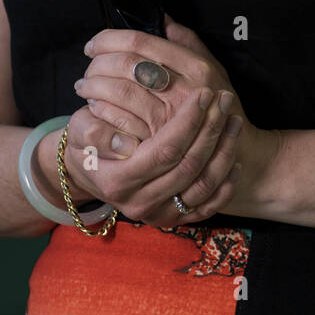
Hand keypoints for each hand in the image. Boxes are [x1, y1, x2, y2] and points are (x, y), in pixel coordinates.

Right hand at [60, 89, 242, 227]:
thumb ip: (97, 131)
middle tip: (224, 98)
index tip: (204, 94)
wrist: (88, 173)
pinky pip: (208, 206)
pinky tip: (235, 156)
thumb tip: (125, 142)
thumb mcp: (80, 130)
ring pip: (203, 185)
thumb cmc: (86, 143)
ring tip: (233, 119)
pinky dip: (226, 184)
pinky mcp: (173, 220)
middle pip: (189, 166)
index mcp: (119, 181)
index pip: (165, 150)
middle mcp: (140, 203)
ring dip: (224, 151)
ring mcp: (158, 215)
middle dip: (211, 128)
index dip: (188, 121)